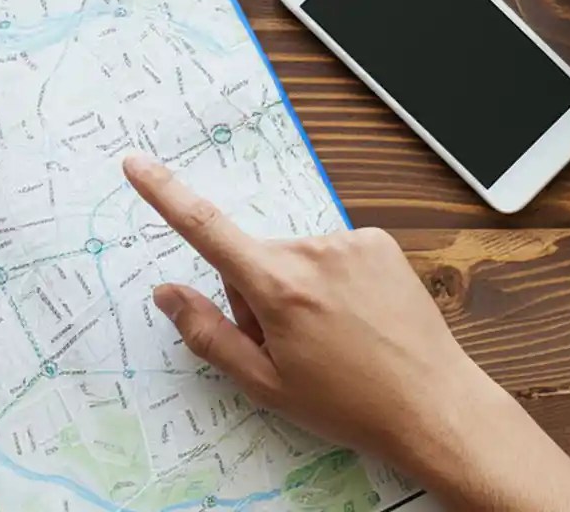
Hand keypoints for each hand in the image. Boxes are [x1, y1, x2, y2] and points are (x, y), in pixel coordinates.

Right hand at [123, 152, 569, 511]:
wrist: (433, 406)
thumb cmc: (349, 404)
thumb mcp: (264, 384)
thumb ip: (207, 334)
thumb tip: (167, 294)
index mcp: (278, 288)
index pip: (205, 229)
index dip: (164, 194)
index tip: (137, 164)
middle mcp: (312, 252)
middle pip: (252, 258)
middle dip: (256, 294)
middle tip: (288, 345)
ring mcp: (349, 243)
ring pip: (292, 257)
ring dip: (296, 289)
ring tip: (331, 337)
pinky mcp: (378, 242)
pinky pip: (330, 253)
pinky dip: (332, 281)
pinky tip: (354, 318)